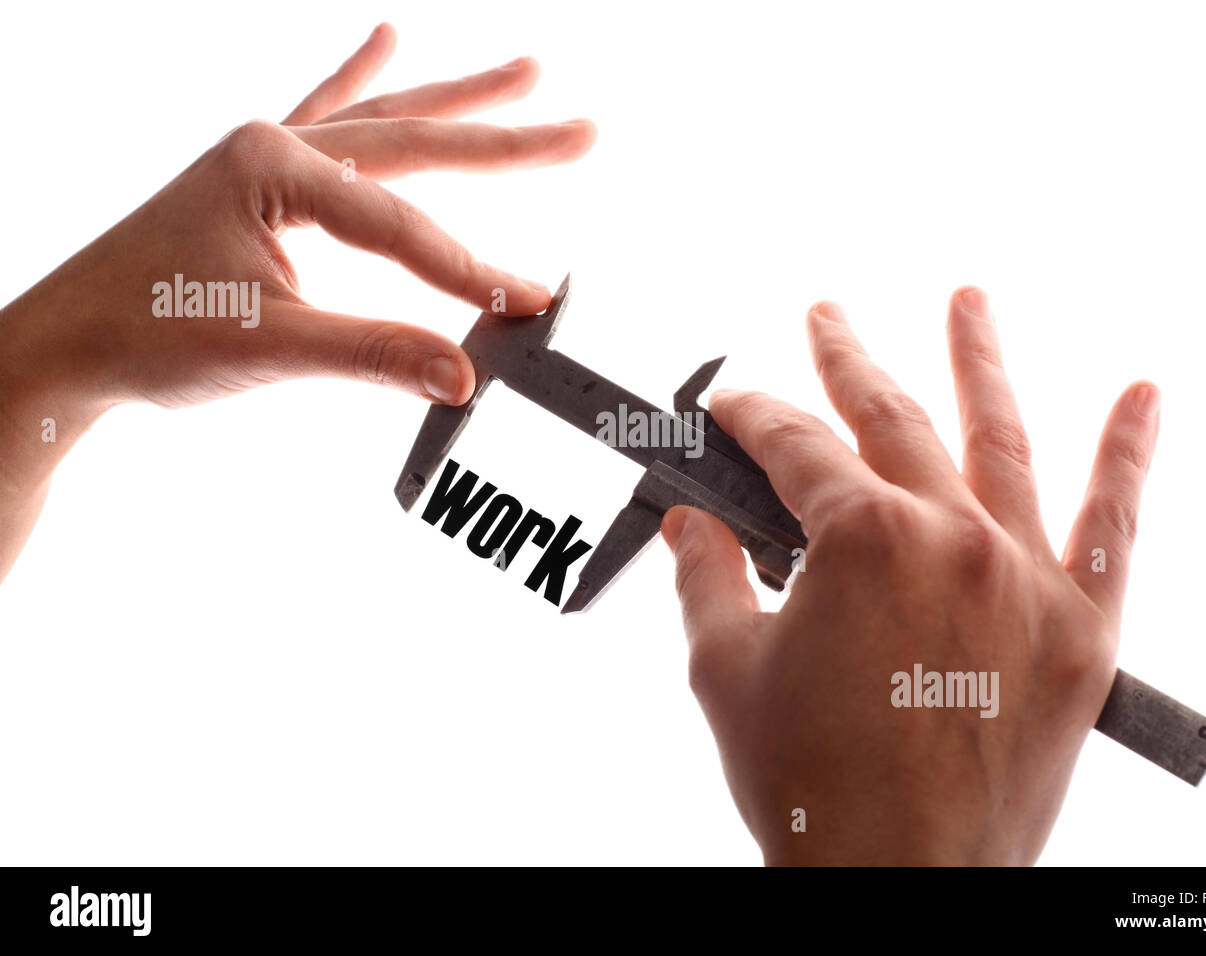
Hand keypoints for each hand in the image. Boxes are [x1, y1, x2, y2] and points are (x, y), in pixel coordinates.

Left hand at [0, 23, 594, 577]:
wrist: (71, 342)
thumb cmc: (149, 335)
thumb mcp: (270, 349)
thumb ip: (374, 355)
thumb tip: (461, 376)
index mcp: (273, 169)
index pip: (400, 224)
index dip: (471, 270)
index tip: (529, 307)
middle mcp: (276, 144)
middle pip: (414, 140)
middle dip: (504, 137)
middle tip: (583, 132)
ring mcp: (267, 154)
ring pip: (383, 119)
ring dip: (456, 97)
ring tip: (528, 71)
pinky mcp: (260, 176)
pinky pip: (324, 114)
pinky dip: (359, 77)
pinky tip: (386, 36)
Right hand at [661, 289, 1159, 864]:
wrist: (901, 883)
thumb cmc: (817, 792)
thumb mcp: (728, 672)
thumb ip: (707, 579)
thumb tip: (690, 526)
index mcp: (862, 541)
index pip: (796, 446)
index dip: (754, 417)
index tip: (733, 410)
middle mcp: (953, 538)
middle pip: (890, 420)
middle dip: (846, 361)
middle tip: (826, 320)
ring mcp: (1026, 577)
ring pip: (1001, 439)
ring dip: (979, 361)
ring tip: (969, 301)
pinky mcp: (1081, 630)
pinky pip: (1113, 525)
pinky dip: (1129, 455)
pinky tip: (1141, 397)